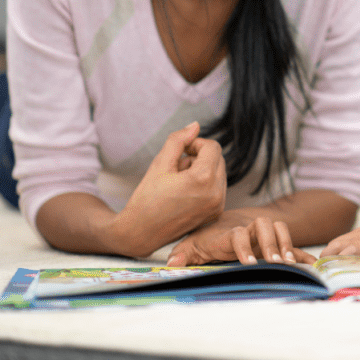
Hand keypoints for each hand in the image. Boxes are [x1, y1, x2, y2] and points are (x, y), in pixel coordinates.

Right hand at [111, 122, 226, 256]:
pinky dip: (205, 184)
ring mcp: (217, 206)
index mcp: (203, 179)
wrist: (140, 233)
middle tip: (176, 166)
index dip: (195, 144)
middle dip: (199, 157)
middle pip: (218, 159)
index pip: (212, 147)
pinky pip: (217, 188)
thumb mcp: (159, 163)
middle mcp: (216, 194)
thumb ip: (178, 141)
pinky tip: (185, 192)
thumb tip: (195, 125)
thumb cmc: (147, 198)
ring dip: (202, 170)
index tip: (180, 151)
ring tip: (179, 181)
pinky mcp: (215, 214)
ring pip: (218, 172)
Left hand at [167, 214, 314, 266]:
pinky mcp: (274, 242)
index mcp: (229, 232)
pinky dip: (301, 253)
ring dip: (286, 244)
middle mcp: (248, 229)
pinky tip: (311, 266)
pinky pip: (291, 244)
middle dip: (270, 243)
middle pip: (263, 225)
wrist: (226, 222)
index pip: (237, 234)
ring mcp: (263, 235)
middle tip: (275, 262)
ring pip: (279, 229)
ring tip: (290, 264)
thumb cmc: (208, 237)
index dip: (244, 247)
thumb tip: (171, 264)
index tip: (249, 263)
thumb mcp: (193, 244)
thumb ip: (183, 254)